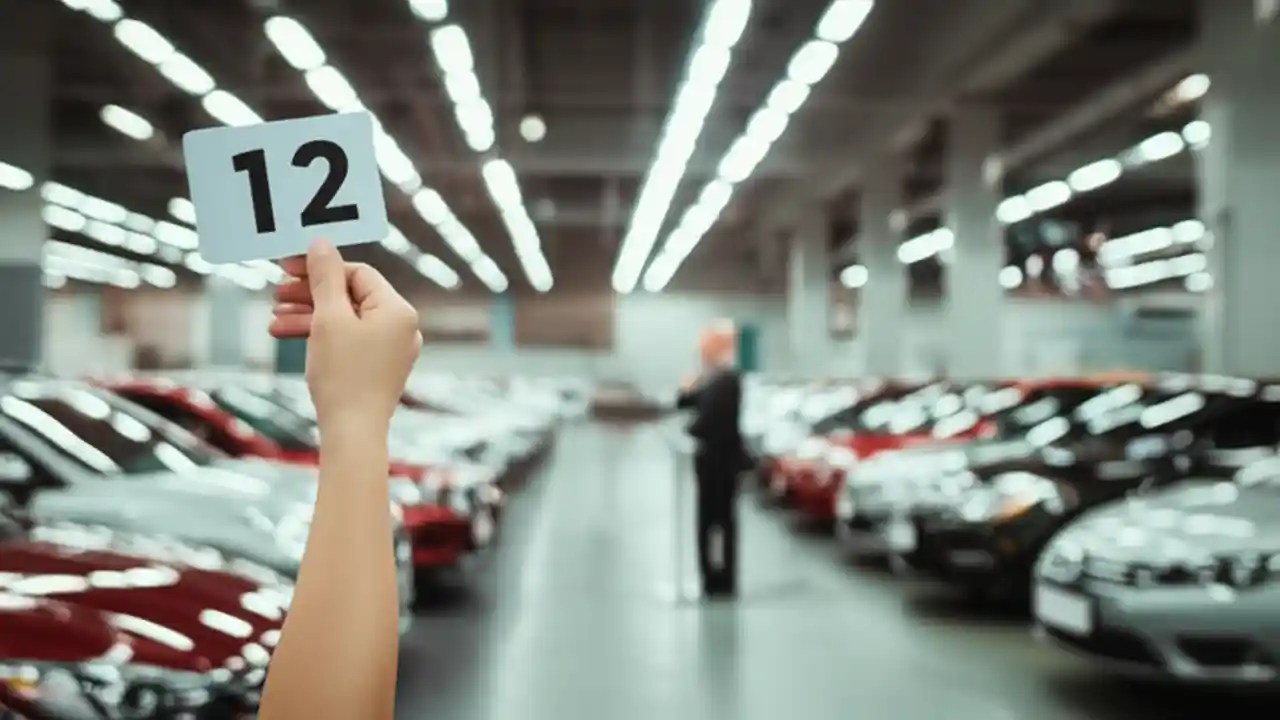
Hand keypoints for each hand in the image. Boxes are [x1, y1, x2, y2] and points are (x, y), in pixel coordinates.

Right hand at [270, 240, 422, 433]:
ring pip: (346, 320)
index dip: (320, 268)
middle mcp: (402, 327)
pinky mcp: (379, 368)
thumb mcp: (329, 318)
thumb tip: (321, 243)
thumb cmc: (343, 376)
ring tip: (274, 321)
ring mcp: (392, 349)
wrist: (352, 433)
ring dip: (309, 317)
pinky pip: (349, 341)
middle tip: (276, 294)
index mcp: (397, 310)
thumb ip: (325, 277)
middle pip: (350, 296)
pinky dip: (322, 337)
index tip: (287, 269)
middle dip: (310, 295)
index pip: (357, 273)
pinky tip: (289, 337)